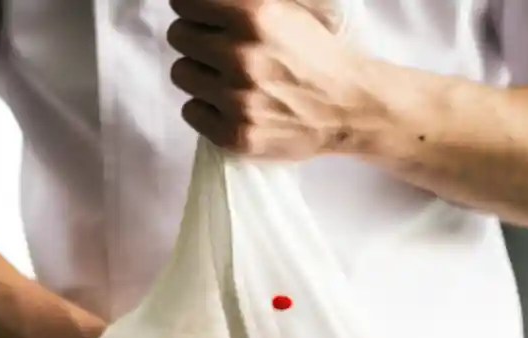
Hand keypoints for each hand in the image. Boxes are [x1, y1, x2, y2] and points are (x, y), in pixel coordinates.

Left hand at [167, 0, 371, 158]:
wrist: (349, 107)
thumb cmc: (316, 54)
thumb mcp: (286, 9)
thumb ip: (242, 3)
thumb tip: (192, 2)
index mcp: (256, 15)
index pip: (184, 1)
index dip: (192, 8)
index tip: (202, 16)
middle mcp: (243, 56)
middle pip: (178, 35)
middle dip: (196, 39)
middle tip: (220, 50)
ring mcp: (238, 99)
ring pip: (181, 73)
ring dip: (200, 74)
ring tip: (230, 78)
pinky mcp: (235, 135)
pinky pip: (190, 111)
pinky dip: (206, 108)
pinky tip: (231, 105)